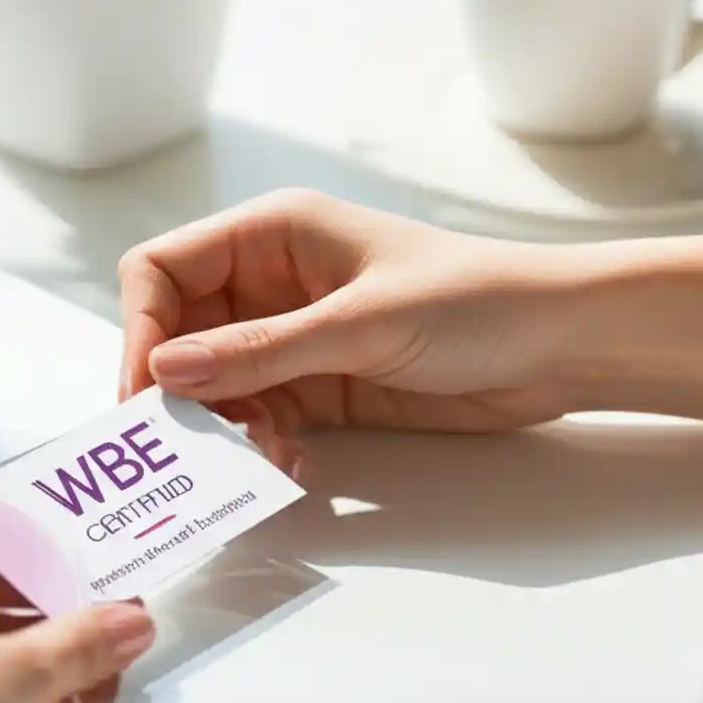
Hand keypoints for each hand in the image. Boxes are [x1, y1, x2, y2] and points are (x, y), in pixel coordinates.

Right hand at [118, 189, 577, 449]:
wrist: (561, 345)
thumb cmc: (472, 302)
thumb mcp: (359, 323)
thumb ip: (259, 349)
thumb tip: (163, 370)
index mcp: (270, 235)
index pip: (162, 271)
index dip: (141, 329)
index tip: (147, 393)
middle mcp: (268, 283)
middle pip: (178, 334)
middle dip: (174, 388)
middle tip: (180, 446)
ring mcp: (292, 337)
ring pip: (214, 384)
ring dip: (220, 426)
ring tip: (252, 458)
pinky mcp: (318, 386)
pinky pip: (258, 417)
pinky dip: (259, 445)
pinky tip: (290, 466)